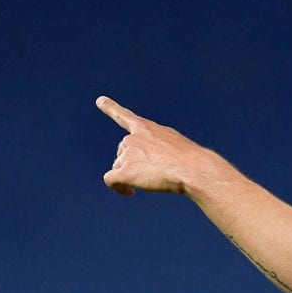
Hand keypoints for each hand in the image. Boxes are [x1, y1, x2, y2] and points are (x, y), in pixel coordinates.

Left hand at [96, 96, 212, 196]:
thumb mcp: (174, 144)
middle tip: (150, 173)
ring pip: (118, 167)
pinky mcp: (125, 171)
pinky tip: (130, 192)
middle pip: (122, 152)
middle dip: (131, 163)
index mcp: (146, 128)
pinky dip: (118, 187)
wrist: (191, 168)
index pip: (124, 116)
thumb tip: (147, 163)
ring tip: (149, 181)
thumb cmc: (189, 159)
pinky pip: (111, 180)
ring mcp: (127, 154)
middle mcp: (133, 138)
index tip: (100, 100)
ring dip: (129, 176)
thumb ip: (157, 147)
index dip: (111, 108)